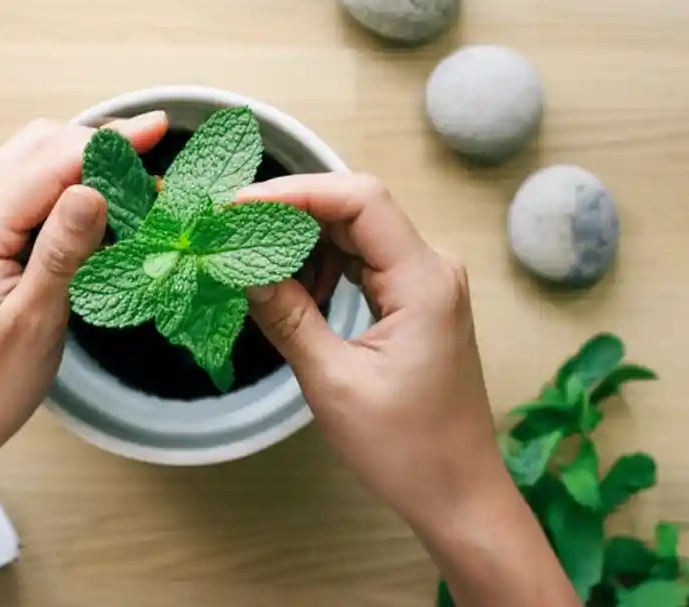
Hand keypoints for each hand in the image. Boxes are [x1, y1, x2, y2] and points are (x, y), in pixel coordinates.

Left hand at [0, 112, 168, 474]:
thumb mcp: (35, 323)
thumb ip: (64, 250)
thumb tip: (96, 188)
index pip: (49, 164)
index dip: (108, 143)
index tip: (158, 127)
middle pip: (34, 148)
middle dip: (95, 146)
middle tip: (152, 158)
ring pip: (24, 164)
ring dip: (77, 164)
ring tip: (131, 180)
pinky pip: (14, 192)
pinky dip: (56, 187)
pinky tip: (90, 207)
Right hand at [238, 174, 575, 605]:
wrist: (459, 495)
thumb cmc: (408, 450)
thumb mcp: (334, 382)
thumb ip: (287, 316)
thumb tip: (239, 267)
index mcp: (424, 281)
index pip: (358, 200)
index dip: (295, 193)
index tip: (237, 207)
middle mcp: (432, 269)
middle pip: (355, 210)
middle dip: (289, 214)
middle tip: (229, 230)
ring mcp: (427, 285)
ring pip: (355, 235)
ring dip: (302, 243)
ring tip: (251, 264)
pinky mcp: (416, 303)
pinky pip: (364, 263)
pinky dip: (322, 267)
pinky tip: (289, 290)